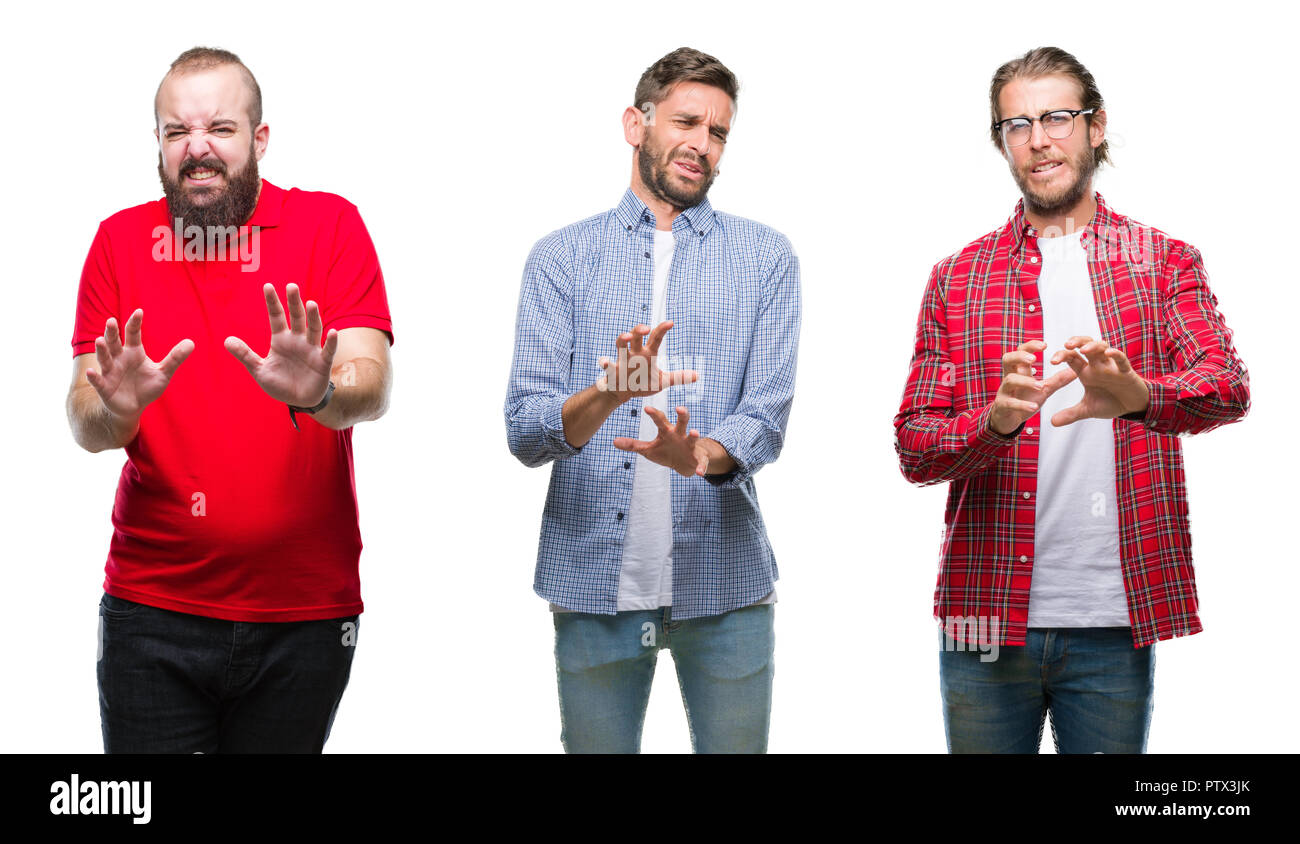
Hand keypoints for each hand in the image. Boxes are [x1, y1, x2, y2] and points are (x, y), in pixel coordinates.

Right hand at [84, 309, 193, 418]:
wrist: (133, 407)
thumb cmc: (146, 386)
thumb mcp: (164, 373)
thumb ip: (175, 358)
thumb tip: (192, 342)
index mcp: (134, 352)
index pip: (133, 334)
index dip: (135, 323)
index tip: (139, 311)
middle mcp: (119, 358)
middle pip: (114, 342)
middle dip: (112, 332)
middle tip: (111, 321)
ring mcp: (110, 372)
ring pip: (104, 358)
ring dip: (101, 350)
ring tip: (100, 340)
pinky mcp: (104, 387)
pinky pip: (98, 381)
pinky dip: (94, 377)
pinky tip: (91, 372)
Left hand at [225, 283, 337, 405]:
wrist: (299, 401)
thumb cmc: (280, 383)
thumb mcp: (259, 370)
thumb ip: (245, 355)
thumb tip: (226, 340)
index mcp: (281, 340)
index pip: (276, 317)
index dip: (272, 302)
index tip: (267, 286)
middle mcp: (297, 340)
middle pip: (297, 317)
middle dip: (294, 302)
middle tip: (291, 286)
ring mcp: (311, 350)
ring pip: (313, 329)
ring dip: (313, 317)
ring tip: (311, 303)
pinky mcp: (322, 363)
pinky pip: (328, 350)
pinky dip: (331, 342)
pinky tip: (332, 332)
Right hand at [596, 321, 697, 403]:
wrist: (622, 393)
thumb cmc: (641, 383)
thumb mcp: (661, 382)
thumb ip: (678, 377)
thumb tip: (697, 375)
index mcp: (647, 354)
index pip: (656, 338)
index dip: (662, 329)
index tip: (671, 323)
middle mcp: (634, 353)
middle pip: (636, 336)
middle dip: (639, 329)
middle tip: (646, 328)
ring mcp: (622, 360)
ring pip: (620, 345)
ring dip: (622, 339)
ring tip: (627, 337)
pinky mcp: (612, 371)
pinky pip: (607, 365)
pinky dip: (605, 362)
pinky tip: (605, 362)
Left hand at [613, 405, 710, 477]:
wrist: (686, 463)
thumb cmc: (666, 451)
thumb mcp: (648, 449)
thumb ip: (633, 445)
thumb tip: (614, 441)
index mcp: (667, 431)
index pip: (660, 420)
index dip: (654, 414)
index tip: (646, 408)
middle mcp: (680, 435)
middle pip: (681, 421)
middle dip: (682, 414)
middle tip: (679, 408)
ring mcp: (690, 445)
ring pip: (694, 437)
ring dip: (694, 435)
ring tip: (694, 432)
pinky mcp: (698, 458)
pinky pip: (700, 462)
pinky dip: (701, 467)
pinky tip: (699, 473)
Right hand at [988, 340, 1076, 434]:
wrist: (1009, 419)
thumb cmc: (1024, 399)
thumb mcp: (1044, 389)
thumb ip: (1058, 380)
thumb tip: (1076, 371)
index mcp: (1019, 371)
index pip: (1021, 351)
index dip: (1031, 346)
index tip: (1045, 345)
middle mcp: (1010, 377)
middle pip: (1007, 359)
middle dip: (1019, 356)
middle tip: (1033, 358)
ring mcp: (1004, 391)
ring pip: (1010, 380)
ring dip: (1025, 381)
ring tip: (1040, 386)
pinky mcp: (1002, 406)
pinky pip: (1009, 403)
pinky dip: (1022, 404)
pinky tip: (1033, 406)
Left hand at [1049, 336, 1149, 425]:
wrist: (1133, 407)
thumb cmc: (1111, 402)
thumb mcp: (1088, 409)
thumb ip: (1071, 414)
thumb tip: (1052, 422)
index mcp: (1086, 372)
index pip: (1072, 357)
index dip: (1062, 355)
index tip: (1052, 362)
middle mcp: (1097, 365)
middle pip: (1086, 345)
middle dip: (1076, 342)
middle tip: (1066, 345)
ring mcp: (1112, 366)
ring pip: (1103, 348)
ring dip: (1093, 346)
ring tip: (1083, 349)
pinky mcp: (1126, 371)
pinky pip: (1121, 360)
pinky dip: (1116, 355)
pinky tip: (1109, 353)